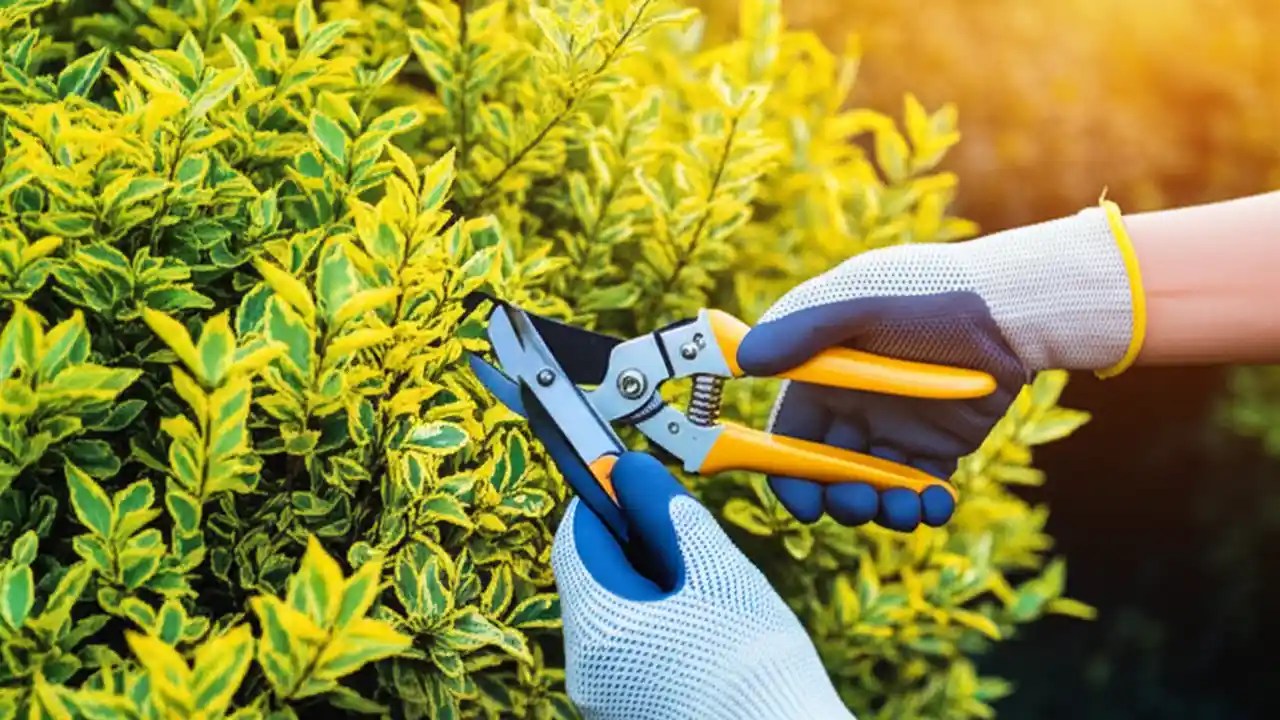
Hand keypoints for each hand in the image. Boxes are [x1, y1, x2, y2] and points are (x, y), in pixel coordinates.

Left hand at [551, 452, 856, 719]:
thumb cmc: (757, 667)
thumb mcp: (717, 574)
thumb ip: (668, 515)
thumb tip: (629, 471)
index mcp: (598, 625)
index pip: (578, 535)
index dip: (610, 500)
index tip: (645, 485)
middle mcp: (585, 668)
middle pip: (593, 575)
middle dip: (637, 544)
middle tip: (690, 541)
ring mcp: (603, 697)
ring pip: (614, 613)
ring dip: (651, 586)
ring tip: (708, 592)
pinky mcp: (625, 713)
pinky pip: (628, 650)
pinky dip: (657, 625)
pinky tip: (705, 630)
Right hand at [736, 204, 1141, 530]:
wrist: (1010, 309)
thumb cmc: (928, 296)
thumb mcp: (861, 305)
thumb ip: (804, 331)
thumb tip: (746, 359)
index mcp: (823, 377)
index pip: (787, 436)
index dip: (787, 473)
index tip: (802, 502)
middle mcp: (853, 407)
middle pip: (827, 472)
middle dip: (838, 499)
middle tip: (859, 504)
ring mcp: (896, 430)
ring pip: (872, 489)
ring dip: (880, 510)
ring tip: (903, 509)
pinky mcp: (939, 447)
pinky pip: (920, 490)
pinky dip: (925, 507)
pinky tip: (935, 503)